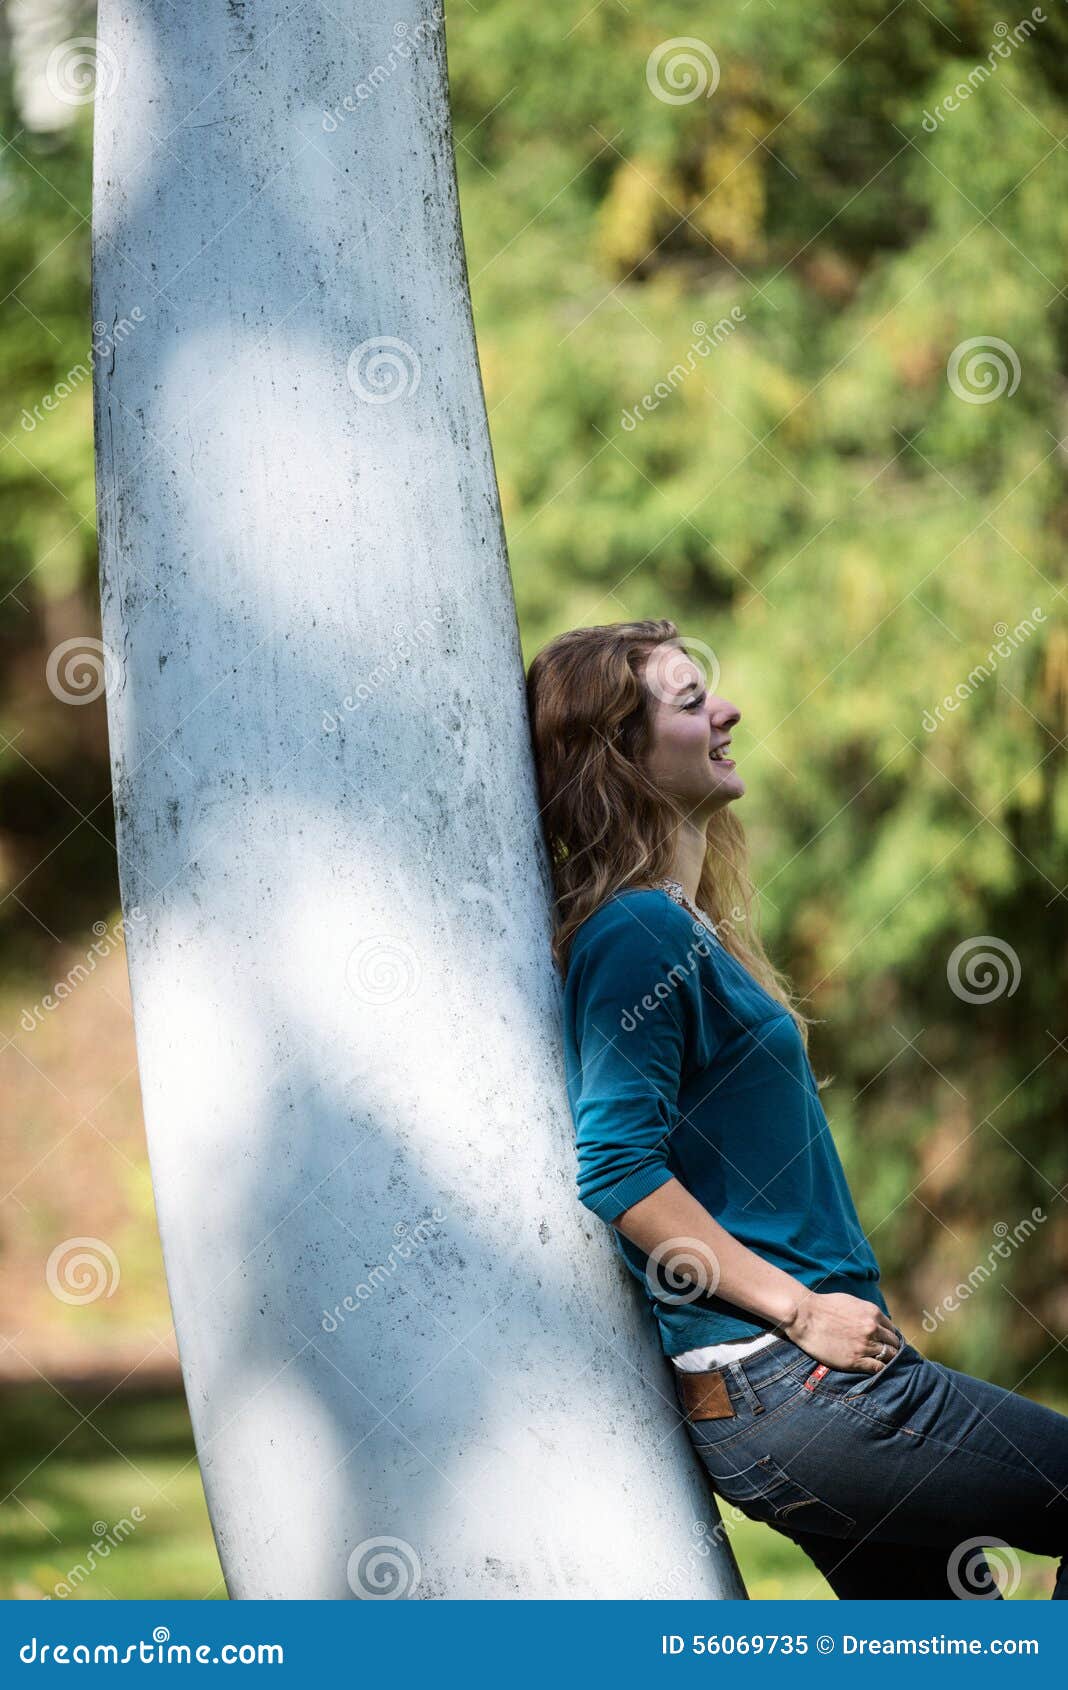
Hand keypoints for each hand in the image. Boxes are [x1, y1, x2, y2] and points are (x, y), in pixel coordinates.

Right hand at [781, 1290, 901, 1373]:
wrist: (804, 1316)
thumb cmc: (823, 1306)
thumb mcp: (851, 1302)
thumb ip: (866, 1313)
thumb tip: (875, 1322)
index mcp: (872, 1313)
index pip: (892, 1330)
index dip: (890, 1337)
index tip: (886, 1343)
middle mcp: (872, 1329)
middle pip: (893, 1344)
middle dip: (891, 1349)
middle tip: (887, 1355)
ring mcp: (864, 1345)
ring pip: (888, 1357)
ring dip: (887, 1360)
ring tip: (882, 1363)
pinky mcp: (854, 1360)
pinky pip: (877, 1368)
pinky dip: (879, 1369)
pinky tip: (876, 1369)